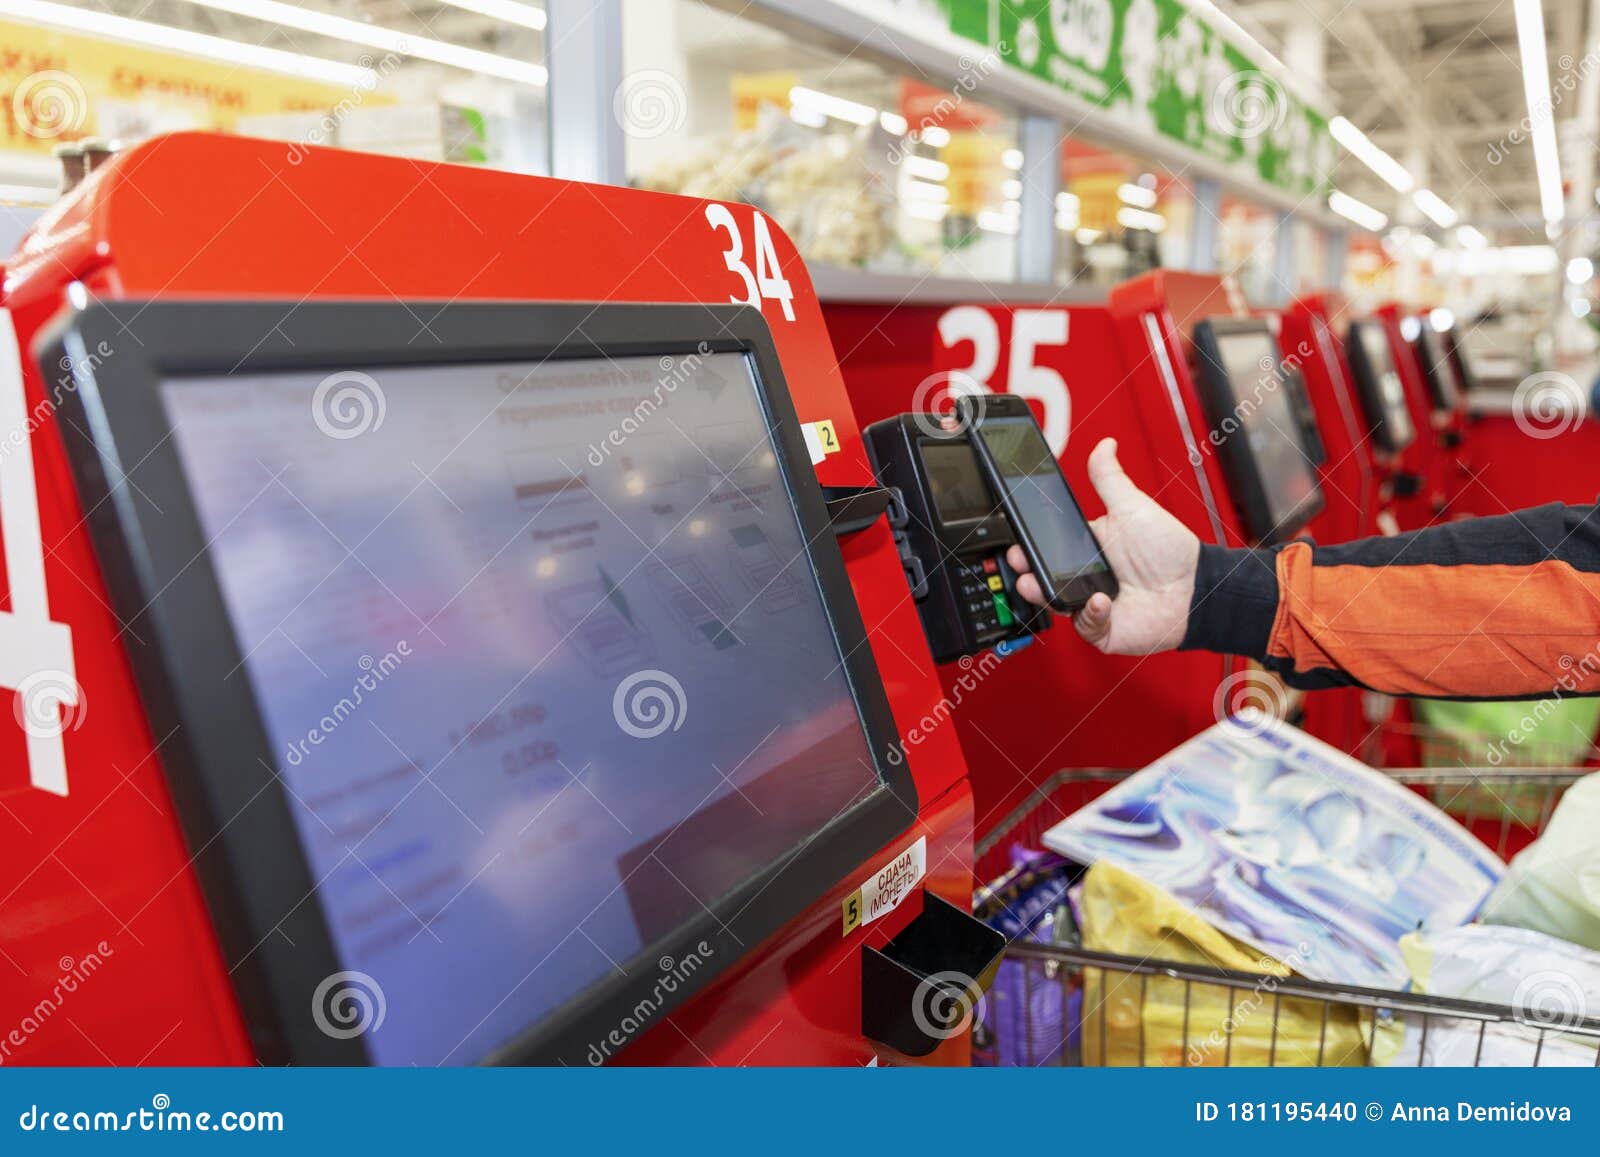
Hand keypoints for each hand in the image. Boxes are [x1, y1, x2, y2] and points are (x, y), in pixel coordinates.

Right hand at [1010, 437, 1199, 654]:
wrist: (1195, 587)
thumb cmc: (1168, 550)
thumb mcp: (1132, 506)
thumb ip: (1110, 477)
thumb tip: (1104, 444)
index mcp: (1086, 550)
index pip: (1047, 549)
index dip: (1029, 548)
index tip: (1017, 542)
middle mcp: (1085, 579)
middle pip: (1044, 579)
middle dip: (1026, 574)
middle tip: (1020, 565)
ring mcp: (1093, 606)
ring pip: (1058, 605)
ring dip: (1046, 595)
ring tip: (1040, 585)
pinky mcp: (1104, 629)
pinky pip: (1085, 627)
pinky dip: (1088, 615)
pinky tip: (1099, 601)